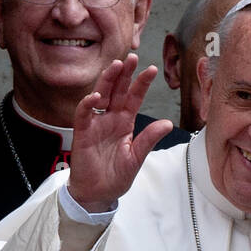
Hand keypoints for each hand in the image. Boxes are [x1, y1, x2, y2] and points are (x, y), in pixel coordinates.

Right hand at [67, 54, 173, 210]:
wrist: (98, 194)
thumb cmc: (115, 176)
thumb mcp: (136, 158)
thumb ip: (149, 139)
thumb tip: (167, 123)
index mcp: (124, 123)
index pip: (133, 98)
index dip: (141, 84)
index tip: (151, 69)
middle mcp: (110, 119)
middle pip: (117, 90)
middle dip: (124, 73)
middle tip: (132, 57)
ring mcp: (95, 124)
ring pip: (100, 96)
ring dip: (107, 81)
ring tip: (116, 66)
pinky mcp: (82, 133)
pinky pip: (83, 114)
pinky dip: (88, 104)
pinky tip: (96, 96)